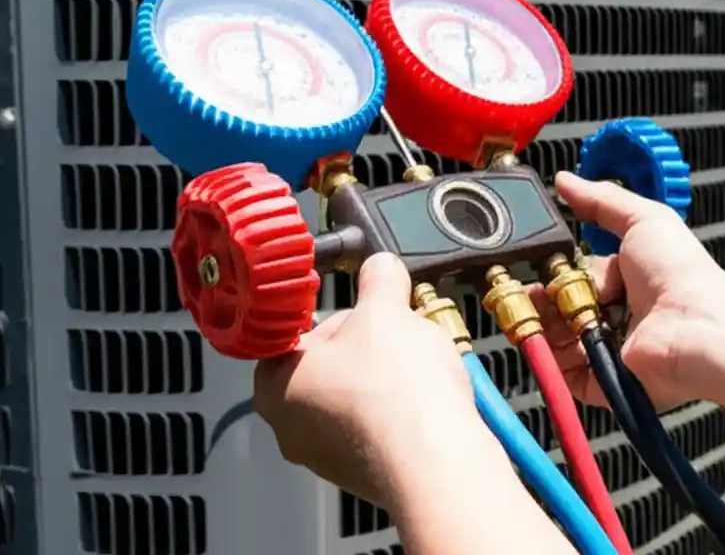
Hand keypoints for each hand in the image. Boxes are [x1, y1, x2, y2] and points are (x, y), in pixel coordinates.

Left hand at [253, 253, 479, 507]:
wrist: (437, 458)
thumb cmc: (395, 390)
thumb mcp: (386, 311)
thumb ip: (379, 280)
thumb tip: (380, 266)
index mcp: (274, 384)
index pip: (291, 334)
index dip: (330, 313)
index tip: (358, 308)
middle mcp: (290, 427)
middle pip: (326, 366)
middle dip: (366, 345)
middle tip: (397, 332)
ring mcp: (327, 456)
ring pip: (355, 397)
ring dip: (386, 377)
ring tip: (418, 366)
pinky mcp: (364, 472)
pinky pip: (378, 427)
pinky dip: (400, 410)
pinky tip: (426, 398)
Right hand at [532, 171, 724, 409]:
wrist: (696, 327)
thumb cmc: (680, 273)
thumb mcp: (643, 219)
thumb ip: (602, 200)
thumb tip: (565, 181)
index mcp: (626, 280)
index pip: (575, 274)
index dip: (553, 270)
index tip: (530, 263)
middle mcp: (617, 315)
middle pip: (560, 307)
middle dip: (540, 299)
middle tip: (527, 293)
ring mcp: (609, 350)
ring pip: (557, 339)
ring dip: (540, 326)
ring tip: (532, 315)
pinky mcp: (603, 382)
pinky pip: (564, 374)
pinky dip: (549, 361)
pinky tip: (542, 343)